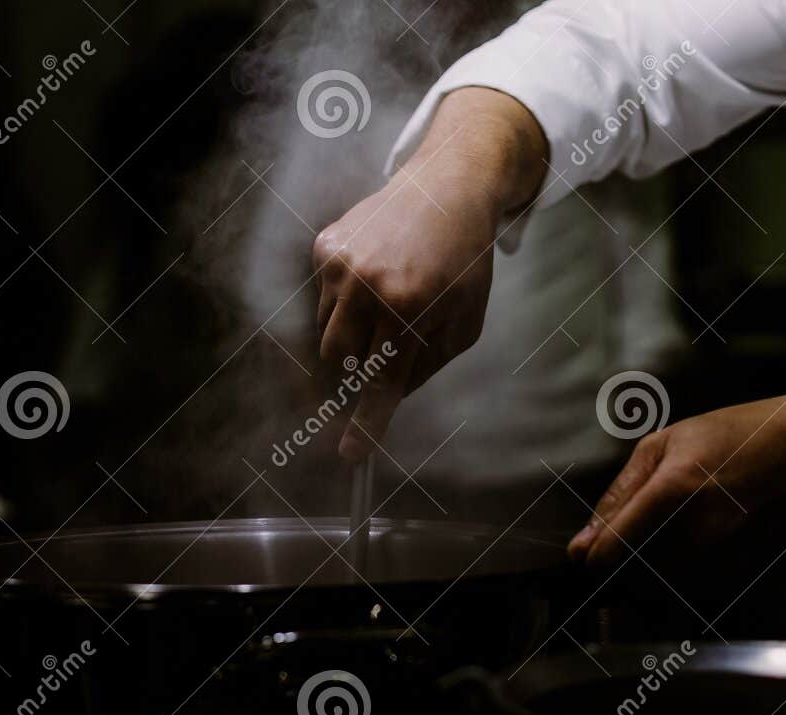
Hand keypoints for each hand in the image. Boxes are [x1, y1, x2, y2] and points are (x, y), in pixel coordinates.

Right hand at [311, 88, 547, 460]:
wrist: (446, 190)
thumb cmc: (462, 264)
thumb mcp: (464, 323)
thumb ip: (425, 366)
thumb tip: (386, 399)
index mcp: (410, 307)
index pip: (380, 381)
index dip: (365, 422)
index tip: (349, 454)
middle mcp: (368, 286)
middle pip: (340, 361)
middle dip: (357, 367)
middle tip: (381, 350)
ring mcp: (341, 264)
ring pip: (327, 331)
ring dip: (352, 333)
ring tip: (387, 302)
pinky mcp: (324, 246)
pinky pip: (321, 298)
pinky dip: (344, 300)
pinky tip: (375, 275)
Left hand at [568, 391, 785, 569]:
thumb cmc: (734, 433)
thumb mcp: (664, 444)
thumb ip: (619, 496)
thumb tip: (582, 546)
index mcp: (673, 487)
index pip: (613, 550)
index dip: (595, 557)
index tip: (588, 556)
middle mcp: (698, 526)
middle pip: (633, 572)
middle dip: (624, 559)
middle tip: (640, 530)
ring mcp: (724, 551)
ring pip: (660, 583)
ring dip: (653, 564)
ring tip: (679, 524)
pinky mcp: (743, 568)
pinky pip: (692, 585)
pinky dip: (683, 569)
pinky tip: (701, 536)